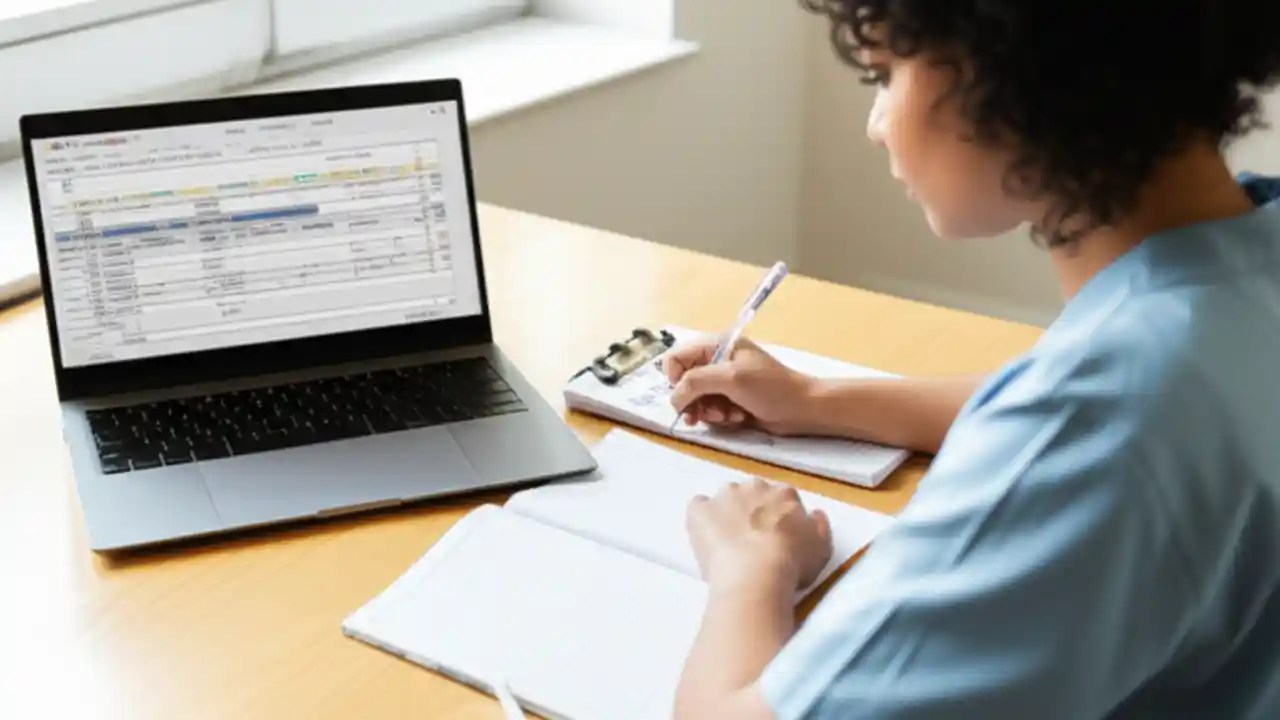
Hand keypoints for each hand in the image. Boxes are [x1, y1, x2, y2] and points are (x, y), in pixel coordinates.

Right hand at [664, 337, 819, 435]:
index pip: (677, 358)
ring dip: (708, 411)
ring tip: (728, 416)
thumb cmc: (771, 388)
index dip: (675, 379)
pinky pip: (710, 410)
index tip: (685, 395)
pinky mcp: (730, 401)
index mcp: (718, 345)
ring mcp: (724, 382)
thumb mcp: (731, 378)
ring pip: (696, 400)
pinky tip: (738, 418)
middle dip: (693, 400)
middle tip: (701, 416)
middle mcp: (717, 361)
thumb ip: (696, 382)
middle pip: (683, 382)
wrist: (803, 410)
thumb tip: (674, 398)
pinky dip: (720, 417)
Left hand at [687, 479, 832, 591]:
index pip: (782, 498)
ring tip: (728, 542)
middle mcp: (755, 486)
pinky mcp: (700, 510)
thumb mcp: (821, 547)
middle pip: (753, 494)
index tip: (778, 537)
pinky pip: (698, 507)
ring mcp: (724, 496)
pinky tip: (705, 536)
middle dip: (752, 511)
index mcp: (785, 494)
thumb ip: (819, 526)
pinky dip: (701, 518)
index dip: (779, 518)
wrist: (755, 574)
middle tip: (753, 541)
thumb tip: (814, 514)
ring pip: (725, 499)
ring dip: (726, 513)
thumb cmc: (792, 563)